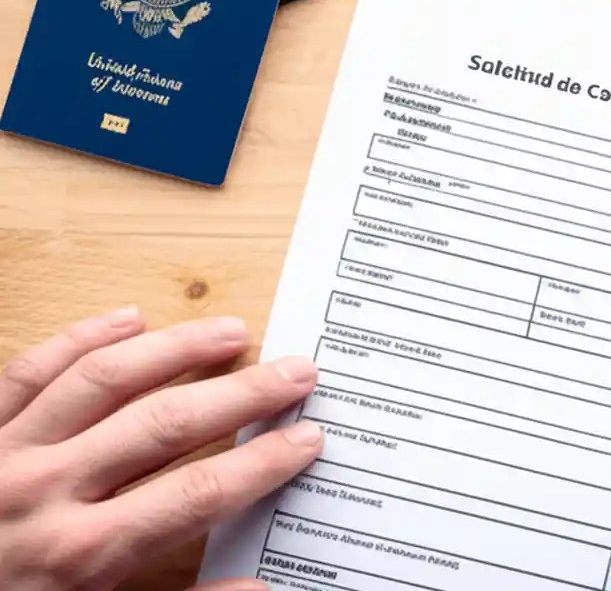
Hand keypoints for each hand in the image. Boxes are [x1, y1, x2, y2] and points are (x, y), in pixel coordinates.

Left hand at [0, 308, 321, 590]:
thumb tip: (261, 589)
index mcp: (82, 555)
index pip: (197, 493)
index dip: (262, 464)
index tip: (307, 438)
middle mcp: (45, 494)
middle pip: (164, 426)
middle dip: (241, 396)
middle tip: (295, 371)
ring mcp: (3, 456)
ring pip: (102, 382)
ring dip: (173, 351)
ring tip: (229, 332)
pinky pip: (25, 372)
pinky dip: (79, 340)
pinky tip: (127, 318)